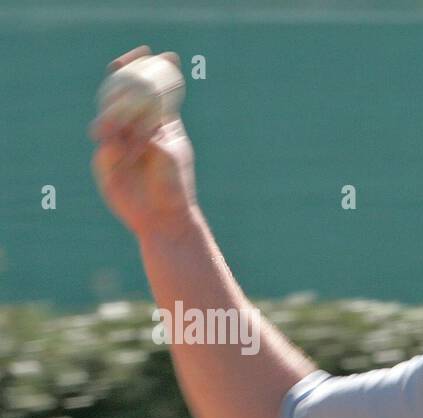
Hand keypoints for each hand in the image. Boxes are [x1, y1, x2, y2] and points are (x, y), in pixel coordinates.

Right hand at [90, 47, 197, 237]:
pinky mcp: (106, 160)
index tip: (151, 51)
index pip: (150, 90)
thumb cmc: (175, 187)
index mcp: (160, 125)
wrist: (162, 217)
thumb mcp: (172, 156)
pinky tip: (109, 133)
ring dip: (112, 104)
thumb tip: (149, 128)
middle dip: (123, 76)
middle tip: (122, 63)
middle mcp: (137, 130)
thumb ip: (159, 138)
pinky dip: (107, 132)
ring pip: (109, 114)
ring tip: (117, 103)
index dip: (147, 70)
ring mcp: (120, 143)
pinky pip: (104, 141)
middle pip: (124, 95)